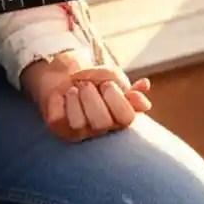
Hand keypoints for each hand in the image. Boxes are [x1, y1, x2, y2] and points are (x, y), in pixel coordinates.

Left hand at [21, 52, 152, 142]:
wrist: (64, 72)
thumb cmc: (93, 79)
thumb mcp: (115, 78)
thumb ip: (130, 86)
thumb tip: (145, 85)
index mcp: (119, 118)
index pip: (126, 118)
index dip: (116, 99)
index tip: (107, 84)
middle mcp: (101, 129)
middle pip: (102, 123)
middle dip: (92, 97)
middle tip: (86, 84)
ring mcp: (79, 131)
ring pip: (79, 124)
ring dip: (76, 99)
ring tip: (73, 89)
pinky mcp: (58, 128)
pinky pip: (59, 119)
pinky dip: (60, 101)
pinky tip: (62, 95)